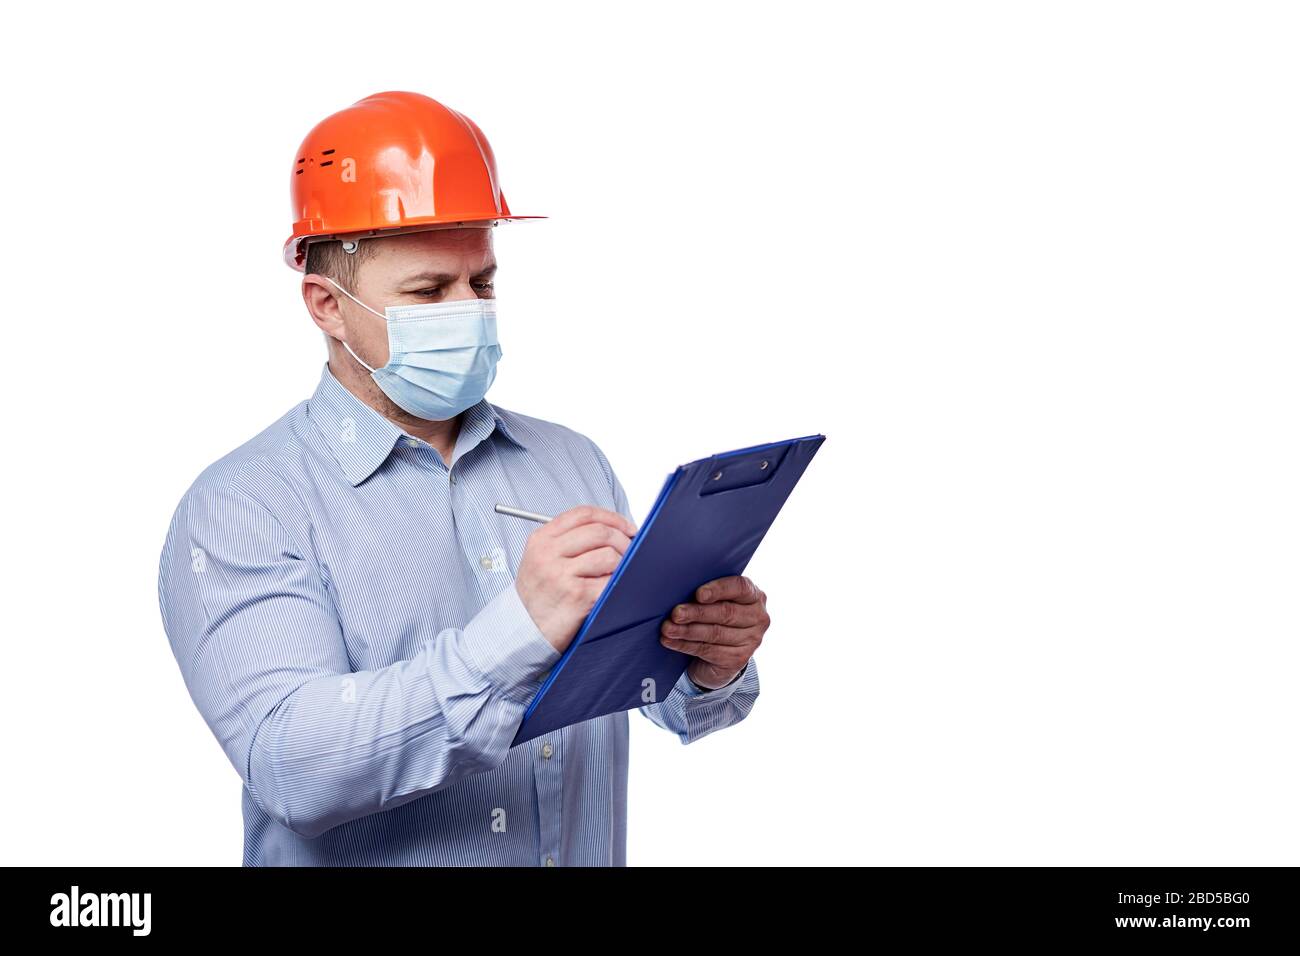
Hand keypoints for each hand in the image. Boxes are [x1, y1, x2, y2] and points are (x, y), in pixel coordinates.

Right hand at [515, 505, 638, 652]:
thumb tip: (613, 530)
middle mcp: (548, 554)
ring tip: (618, 573)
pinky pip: (610, 581)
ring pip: (608, 555)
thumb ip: (568, 540)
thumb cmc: (539, 595)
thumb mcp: (541, 559)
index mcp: (541, 540)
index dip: (611, 518)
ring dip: (622, 563)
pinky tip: (612, 588)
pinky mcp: (577, 596)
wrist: (524, 630)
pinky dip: (617, 583)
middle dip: (623, 539)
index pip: (583, 514)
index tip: (626, 527)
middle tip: (630, 551)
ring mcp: (561, 575)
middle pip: (599, 532)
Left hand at [659, 575, 768, 689]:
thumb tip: (679, 588)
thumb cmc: (714, 617)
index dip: (718, 589)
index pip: (740, 587)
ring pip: (715, 633)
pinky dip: (685, 645)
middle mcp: (758, 617)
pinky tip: (670, 641)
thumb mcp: (716, 602)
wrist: (720, 655)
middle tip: (676, 613)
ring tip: (668, 628)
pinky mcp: (738, 660)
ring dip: (688, 630)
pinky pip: (708, 650)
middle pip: (726, 612)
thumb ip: (707, 594)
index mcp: (754, 595)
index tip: (698, 594)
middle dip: (697, 612)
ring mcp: (751, 640)